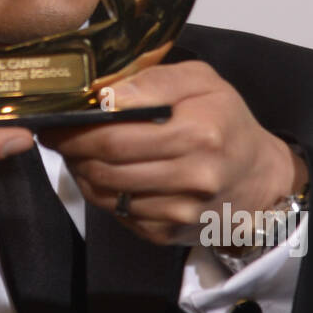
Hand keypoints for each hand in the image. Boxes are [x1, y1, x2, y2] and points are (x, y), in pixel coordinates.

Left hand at [39, 61, 303, 245]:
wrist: (256, 177)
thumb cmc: (224, 121)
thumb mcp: (200, 82)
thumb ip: (153, 81)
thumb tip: (105, 93)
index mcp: (199, 133)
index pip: (116, 136)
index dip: (77, 129)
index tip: (56, 119)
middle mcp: (192, 177)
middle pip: (105, 166)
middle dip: (72, 149)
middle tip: (57, 135)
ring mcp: (178, 210)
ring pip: (104, 193)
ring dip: (81, 170)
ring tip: (76, 150)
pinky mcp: (166, 232)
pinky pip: (115, 213)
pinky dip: (99, 192)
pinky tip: (100, 172)